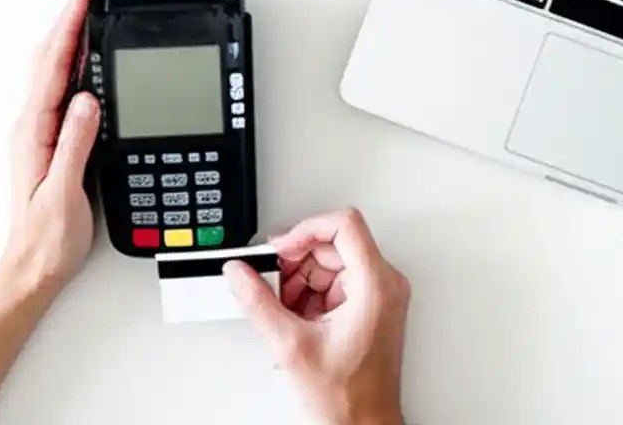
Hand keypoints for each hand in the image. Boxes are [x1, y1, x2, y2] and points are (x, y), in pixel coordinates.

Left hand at [0, 0, 99, 295]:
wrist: (32, 268)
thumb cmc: (47, 238)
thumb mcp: (65, 191)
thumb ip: (76, 143)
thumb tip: (87, 100)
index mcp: (34, 132)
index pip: (53, 67)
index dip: (69, 28)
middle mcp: (31, 127)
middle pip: (50, 61)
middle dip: (68, 24)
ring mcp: (39, 134)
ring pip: (54, 75)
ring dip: (70, 43)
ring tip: (87, 18)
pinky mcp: (50, 144)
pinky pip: (60, 93)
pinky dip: (74, 69)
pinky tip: (85, 66)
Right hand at [225, 209, 409, 424]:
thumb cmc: (348, 398)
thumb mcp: (291, 345)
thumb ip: (258, 302)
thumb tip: (239, 273)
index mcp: (375, 285)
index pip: (344, 224)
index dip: (306, 228)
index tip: (281, 247)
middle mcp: (383, 284)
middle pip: (333, 244)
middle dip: (296, 262)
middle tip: (271, 283)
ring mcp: (379, 296)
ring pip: (330, 263)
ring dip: (299, 282)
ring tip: (284, 311)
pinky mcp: (370, 308)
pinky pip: (335, 283)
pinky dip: (310, 296)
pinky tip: (296, 319)